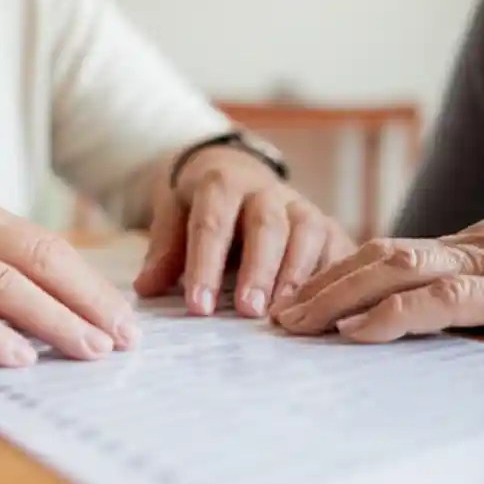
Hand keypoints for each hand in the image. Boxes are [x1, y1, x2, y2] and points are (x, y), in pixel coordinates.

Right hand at [0, 191, 138, 366]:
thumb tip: (45, 307)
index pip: (48, 246)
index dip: (90, 284)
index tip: (124, 318)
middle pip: (40, 259)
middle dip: (89, 302)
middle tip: (126, 340)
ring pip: (4, 283)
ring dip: (54, 320)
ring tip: (90, 351)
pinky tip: (18, 358)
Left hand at [133, 146, 355, 316]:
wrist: (237, 168)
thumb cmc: (202, 200)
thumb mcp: (173, 211)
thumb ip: (164, 249)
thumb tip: (147, 288)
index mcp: (223, 183)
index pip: (213, 225)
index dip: (205, 267)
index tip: (199, 307)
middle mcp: (267, 191)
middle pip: (267, 227)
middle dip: (260, 270)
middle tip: (251, 311)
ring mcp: (301, 206)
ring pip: (308, 233)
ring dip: (298, 276)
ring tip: (286, 315)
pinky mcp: (327, 224)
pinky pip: (337, 247)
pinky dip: (334, 276)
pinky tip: (325, 308)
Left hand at [273, 211, 483, 341]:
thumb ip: (480, 297)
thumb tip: (430, 323)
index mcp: (468, 247)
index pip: (387, 254)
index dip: (336, 275)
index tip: (295, 302)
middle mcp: (469, 246)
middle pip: (375, 255)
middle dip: (319, 284)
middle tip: (274, 317)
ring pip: (396, 268)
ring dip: (338, 295)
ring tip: (296, 324)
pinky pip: (445, 299)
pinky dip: (396, 313)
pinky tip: (358, 331)